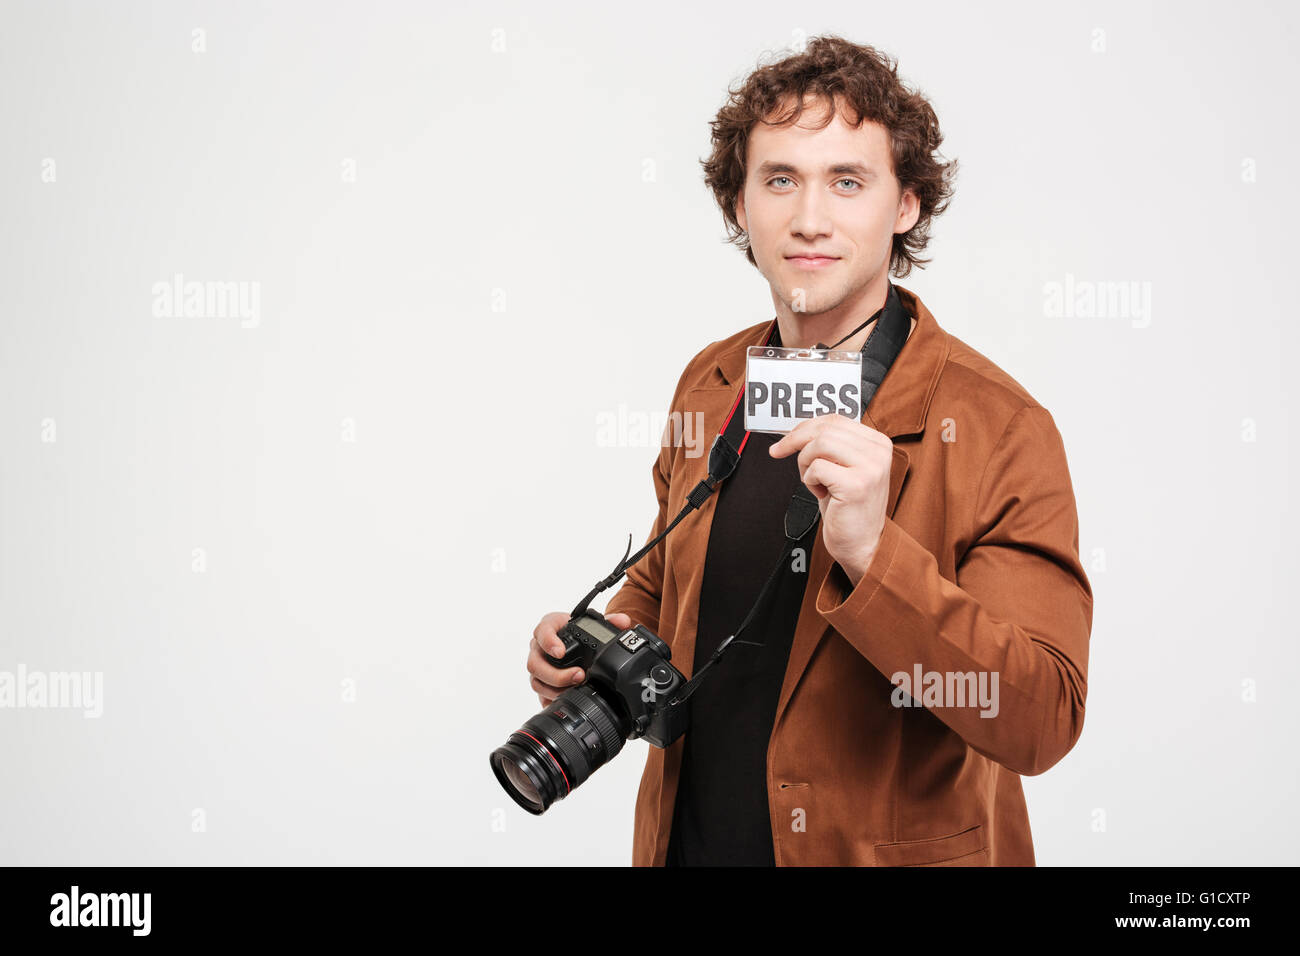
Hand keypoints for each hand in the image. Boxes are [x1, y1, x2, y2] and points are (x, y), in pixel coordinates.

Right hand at [527, 611, 632, 706]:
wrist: (567, 641)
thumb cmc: (574, 630)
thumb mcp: (590, 623)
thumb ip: (608, 620)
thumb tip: (623, 621)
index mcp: (548, 628)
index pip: (542, 631)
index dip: (549, 642)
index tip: (560, 652)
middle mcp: (538, 649)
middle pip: (535, 664)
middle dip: (556, 674)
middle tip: (579, 675)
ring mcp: (538, 667)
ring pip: (537, 682)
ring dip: (556, 689)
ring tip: (577, 689)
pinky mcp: (541, 683)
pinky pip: (541, 695)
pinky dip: (553, 699)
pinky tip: (568, 700)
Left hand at [768, 413, 890, 583]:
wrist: (862, 544)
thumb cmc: (848, 507)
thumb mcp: (843, 468)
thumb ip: (831, 445)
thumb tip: (797, 428)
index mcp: (878, 442)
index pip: (835, 419)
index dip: (804, 426)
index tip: (784, 439)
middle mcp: (879, 451)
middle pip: (825, 428)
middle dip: (796, 441)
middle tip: (780, 453)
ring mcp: (870, 467)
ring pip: (819, 444)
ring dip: (805, 463)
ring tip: (813, 481)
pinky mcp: (856, 485)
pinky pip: (816, 468)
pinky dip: (809, 481)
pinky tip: (821, 494)